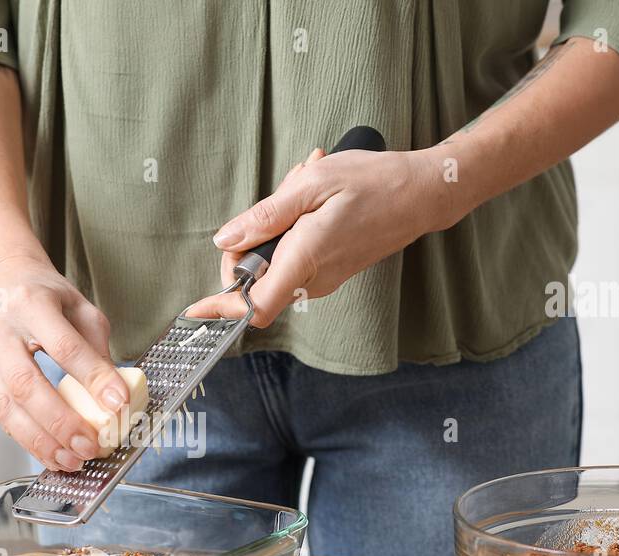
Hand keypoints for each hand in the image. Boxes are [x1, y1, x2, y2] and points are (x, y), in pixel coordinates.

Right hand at [0, 255, 128, 470]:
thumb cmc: (45, 296)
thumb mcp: (79, 307)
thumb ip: (97, 347)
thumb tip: (113, 395)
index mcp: (31, 303)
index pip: (63, 345)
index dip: (92, 377)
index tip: (118, 403)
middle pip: (26, 383)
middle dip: (61, 422)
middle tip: (91, 445)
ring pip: (6, 406)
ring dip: (40, 440)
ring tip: (72, 460)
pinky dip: (26, 439)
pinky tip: (50, 454)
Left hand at [188, 147, 457, 325]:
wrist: (423, 193)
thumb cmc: (373, 182)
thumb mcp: (312, 184)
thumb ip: (264, 216)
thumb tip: (226, 240)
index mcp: (305, 259)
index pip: (256, 306)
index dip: (221, 310)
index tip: (195, 311)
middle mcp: (313, 279)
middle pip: (256, 278)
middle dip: (254, 236)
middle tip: (282, 192)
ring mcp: (324, 279)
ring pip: (275, 262)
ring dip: (278, 224)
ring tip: (307, 184)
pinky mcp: (330, 271)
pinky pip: (294, 257)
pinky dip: (294, 227)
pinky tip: (316, 199)